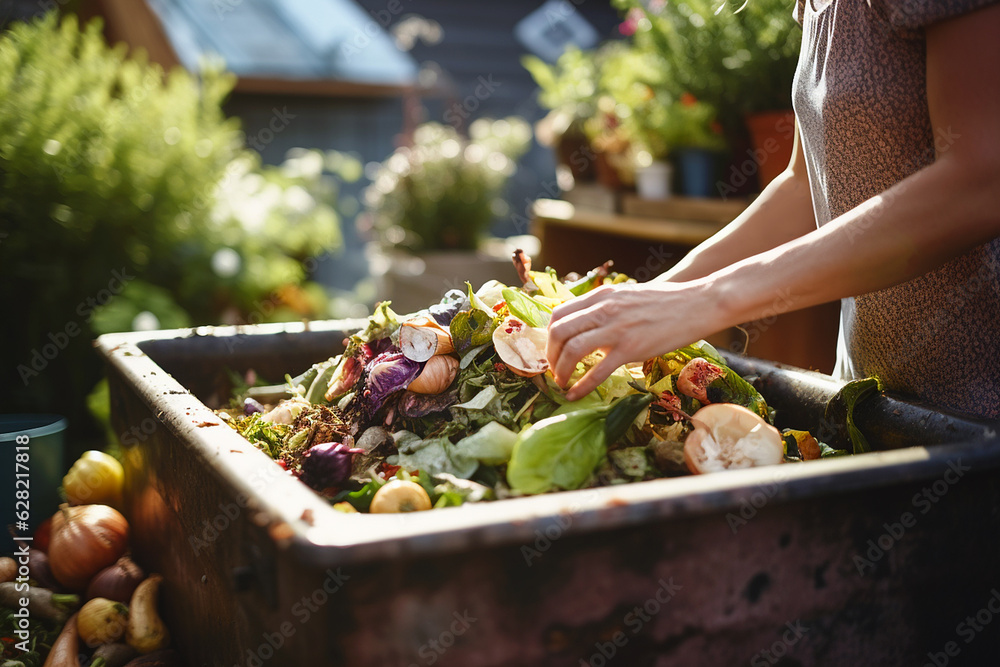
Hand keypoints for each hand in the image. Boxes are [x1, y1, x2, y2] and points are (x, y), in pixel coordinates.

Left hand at [546, 281, 722, 400]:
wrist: (698, 303)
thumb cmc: (666, 302)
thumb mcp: (627, 296)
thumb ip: (605, 309)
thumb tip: (588, 328)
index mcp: (601, 296)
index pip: (558, 314)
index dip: (548, 336)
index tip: (553, 351)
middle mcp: (604, 309)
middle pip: (558, 331)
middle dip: (550, 355)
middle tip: (554, 370)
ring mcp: (616, 328)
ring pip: (572, 350)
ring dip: (560, 370)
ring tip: (562, 383)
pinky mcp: (631, 348)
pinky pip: (597, 370)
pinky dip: (581, 386)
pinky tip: (575, 395)